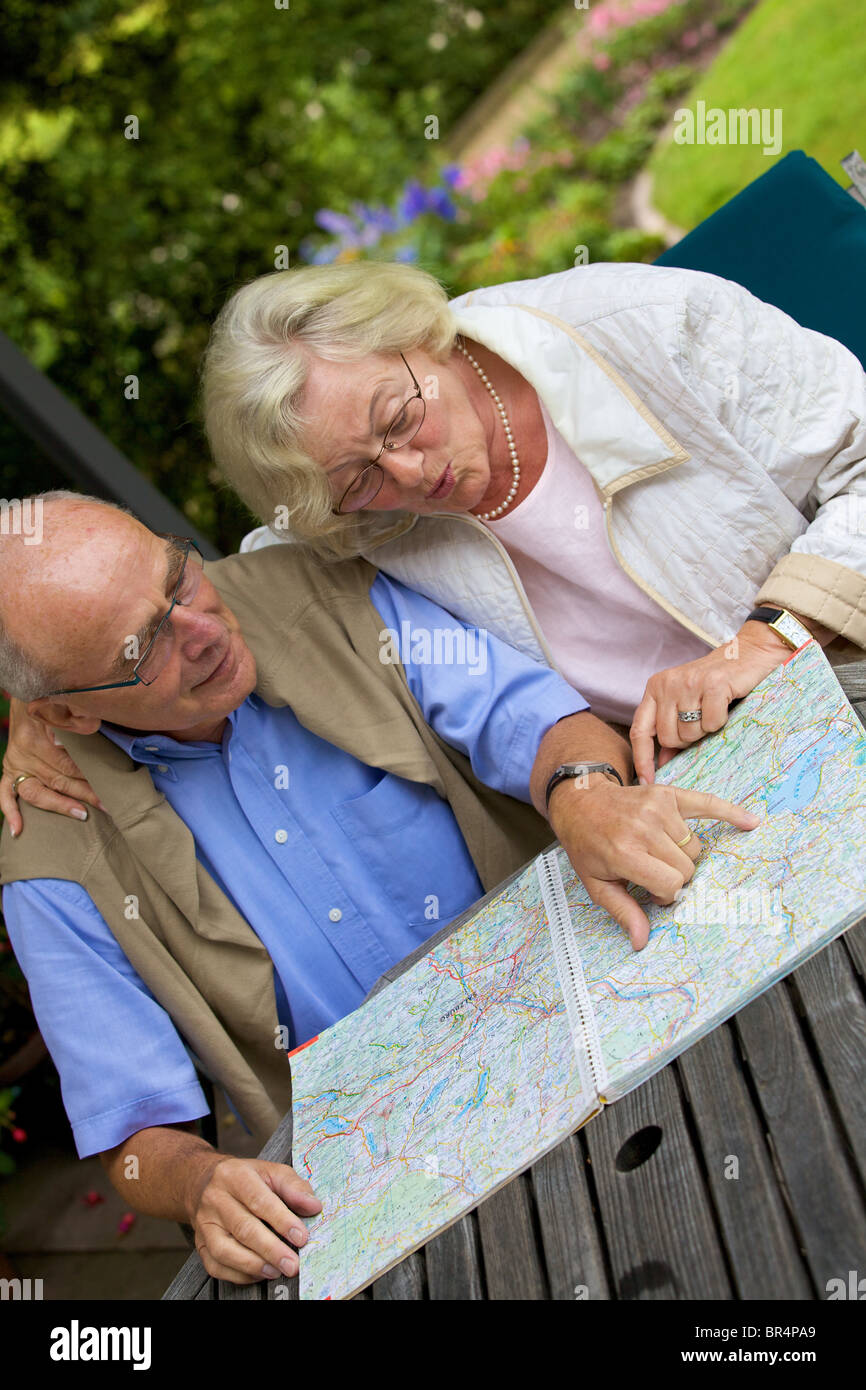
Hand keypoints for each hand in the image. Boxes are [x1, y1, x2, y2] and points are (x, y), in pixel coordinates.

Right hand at [0, 698, 102, 835]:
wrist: (27, 694)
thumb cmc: (51, 700)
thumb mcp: (63, 706)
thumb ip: (78, 720)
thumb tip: (98, 729)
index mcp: (37, 738)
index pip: (66, 764)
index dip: (88, 776)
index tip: (109, 786)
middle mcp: (23, 753)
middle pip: (56, 780)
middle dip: (83, 793)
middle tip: (106, 805)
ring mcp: (14, 763)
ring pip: (36, 792)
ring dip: (59, 805)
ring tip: (82, 815)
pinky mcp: (8, 770)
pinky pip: (5, 795)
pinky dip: (11, 813)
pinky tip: (18, 830)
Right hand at [186, 1152, 322, 1284]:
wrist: (205, 1182)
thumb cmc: (245, 1178)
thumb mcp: (270, 1171)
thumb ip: (293, 1186)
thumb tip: (313, 1206)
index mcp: (235, 1176)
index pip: (259, 1200)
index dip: (282, 1221)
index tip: (301, 1237)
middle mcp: (216, 1199)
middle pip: (243, 1228)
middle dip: (271, 1250)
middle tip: (292, 1264)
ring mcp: (205, 1224)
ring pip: (225, 1250)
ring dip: (254, 1265)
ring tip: (276, 1271)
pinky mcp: (200, 1245)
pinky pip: (216, 1266)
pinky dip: (238, 1274)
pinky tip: (258, 1273)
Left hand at [548, 775, 760, 949]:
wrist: (581, 802)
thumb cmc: (589, 846)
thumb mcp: (597, 883)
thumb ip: (623, 911)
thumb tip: (642, 942)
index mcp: (625, 853)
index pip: (671, 884)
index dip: (665, 895)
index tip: (652, 893)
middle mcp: (643, 828)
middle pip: (687, 867)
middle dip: (674, 876)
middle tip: (653, 871)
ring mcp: (657, 808)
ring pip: (695, 847)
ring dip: (683, 855)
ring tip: (658, 852)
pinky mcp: (667, 794)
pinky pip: (707, 804)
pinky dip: (730, 813)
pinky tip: (750, 822)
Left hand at [629, 623, 793, 784]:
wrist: (751, 653)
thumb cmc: (718, 683)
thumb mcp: (688, 703)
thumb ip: (671, 728)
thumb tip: (661, 762)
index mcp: (656, 688)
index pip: (640, 730)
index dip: (642, 759)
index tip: (646, 781)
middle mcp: (667, 683)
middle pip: (667, 738)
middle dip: (686, 741)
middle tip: (702, 723)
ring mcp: (689, 682)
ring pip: (689, 734)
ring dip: (705, 731)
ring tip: (713, 711)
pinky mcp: (713, 684)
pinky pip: (711, 724)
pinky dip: (721, 722)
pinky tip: (725, 706)